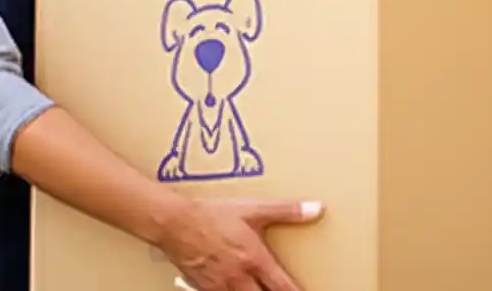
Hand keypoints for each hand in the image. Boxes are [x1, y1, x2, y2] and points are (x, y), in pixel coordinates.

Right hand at [160, 197, 322, 290]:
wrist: (175, 223)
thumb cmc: (214, 214)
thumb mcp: (253, 209)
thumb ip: (287, 211)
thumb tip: (316, 209)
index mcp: (254, 260)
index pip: (282, 287)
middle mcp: (239, 278)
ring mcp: (220, 286)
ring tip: (258, 289)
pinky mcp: (204, 289)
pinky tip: (236, 289)